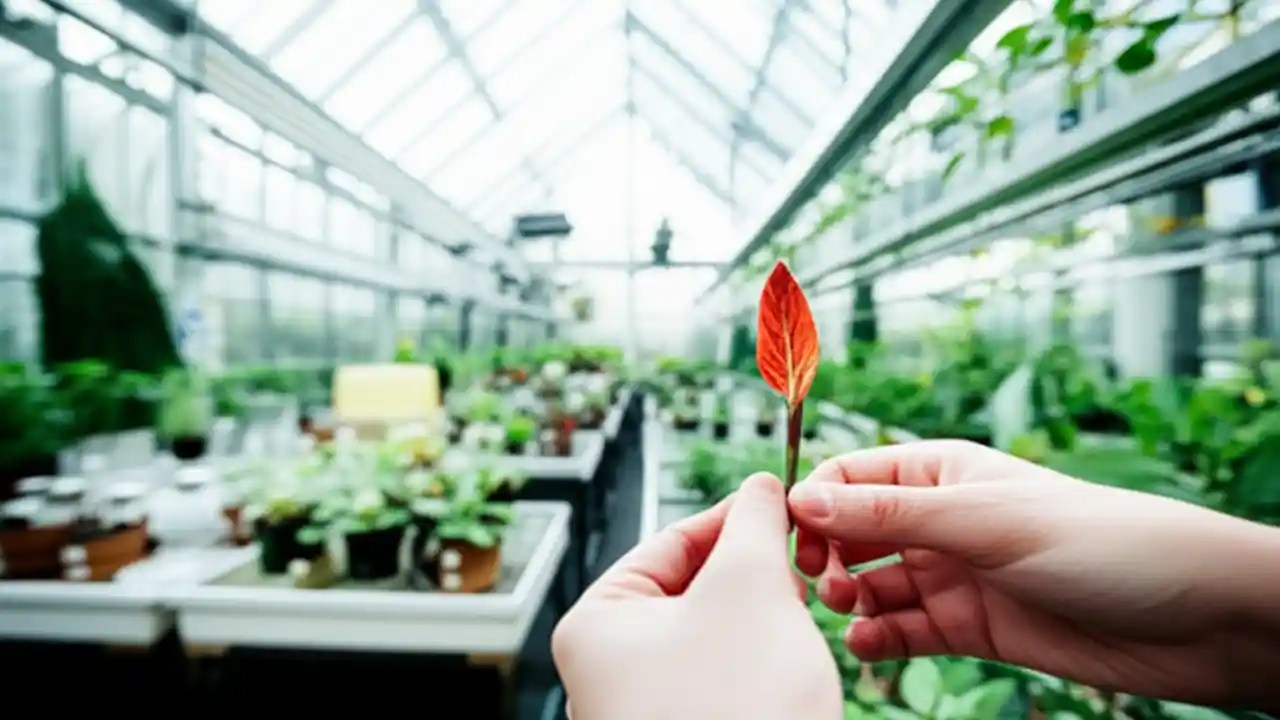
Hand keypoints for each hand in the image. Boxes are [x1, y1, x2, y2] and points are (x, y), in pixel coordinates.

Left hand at [553, 474, 841, 719]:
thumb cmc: (737, 710)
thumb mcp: (750, 590)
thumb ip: (753, 526)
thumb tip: (760, 488)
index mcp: (595, 624)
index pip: (669, 541)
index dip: (733, 517)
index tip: (782, 504)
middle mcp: (606, 670)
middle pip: (687, 588)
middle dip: (748, 575)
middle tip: (798, 566)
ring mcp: (642, 710)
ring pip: (708, 636)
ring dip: (757, 619)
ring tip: (796, 617)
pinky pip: (718, 680)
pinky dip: (755, 663)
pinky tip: (786, 668)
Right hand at [788, 440, 1279, 708]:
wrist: (1191, 620)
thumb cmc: (1100, 542)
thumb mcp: (987, 519)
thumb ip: (891, 512)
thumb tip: (801, 499)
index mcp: (943, 472)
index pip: (851, 476)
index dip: (815, 503)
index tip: (795, 539)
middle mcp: (941, 520)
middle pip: (852, 533)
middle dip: (826, 557)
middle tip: (823, 586)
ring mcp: (955, 575)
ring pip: (873, 585)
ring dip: (849, 601)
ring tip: (849, 616)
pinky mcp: (971, 627)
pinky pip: (904, 630)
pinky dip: (878, 639)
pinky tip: (868, 647)